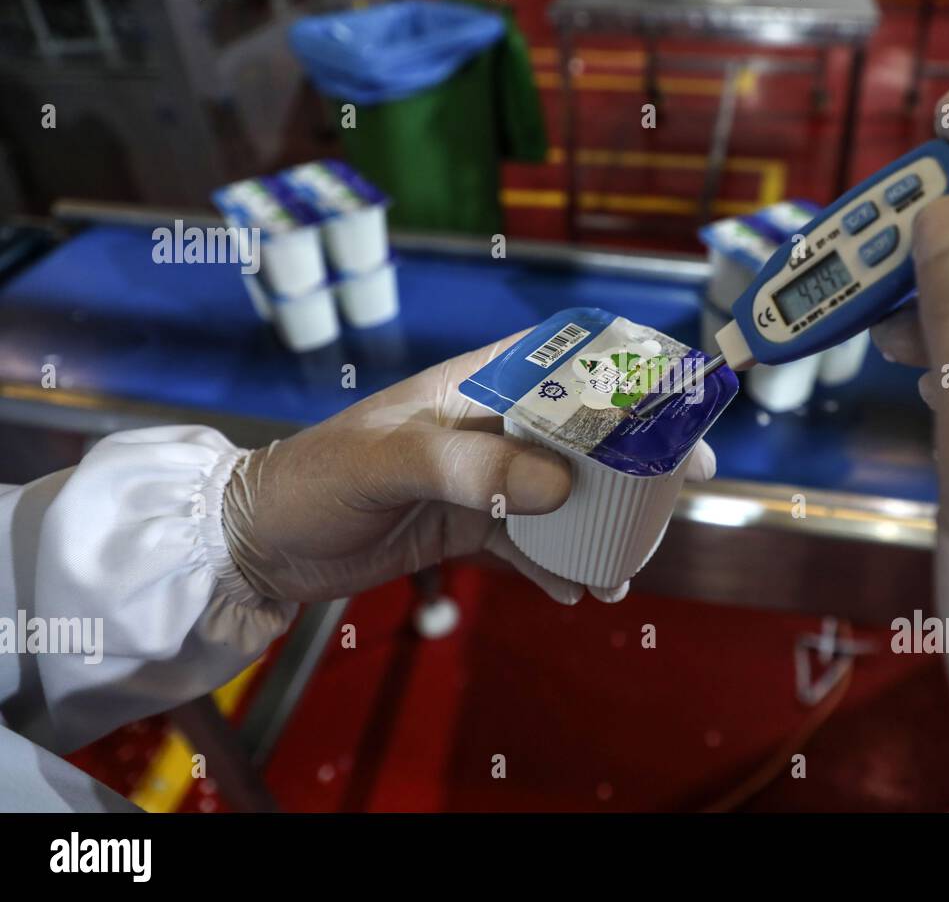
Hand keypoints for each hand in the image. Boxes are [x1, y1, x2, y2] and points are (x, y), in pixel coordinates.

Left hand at [221, 331, 715, 606]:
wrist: (260, 545)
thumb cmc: (312, 480)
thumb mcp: (386, 464)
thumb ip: (469, 466)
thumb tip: (561, 488)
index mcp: (475, 384)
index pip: (567, 361)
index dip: (629, 374)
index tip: (677, 402)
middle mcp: (489, 427)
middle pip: (582, 432)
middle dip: (634, 461)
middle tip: (683, 488)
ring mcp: (483, 478)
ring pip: (564, 495)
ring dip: (599, 527)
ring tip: (624, 567)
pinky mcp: (469, 526)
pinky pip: (530, 545)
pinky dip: (557, 566)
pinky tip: (576, 593)